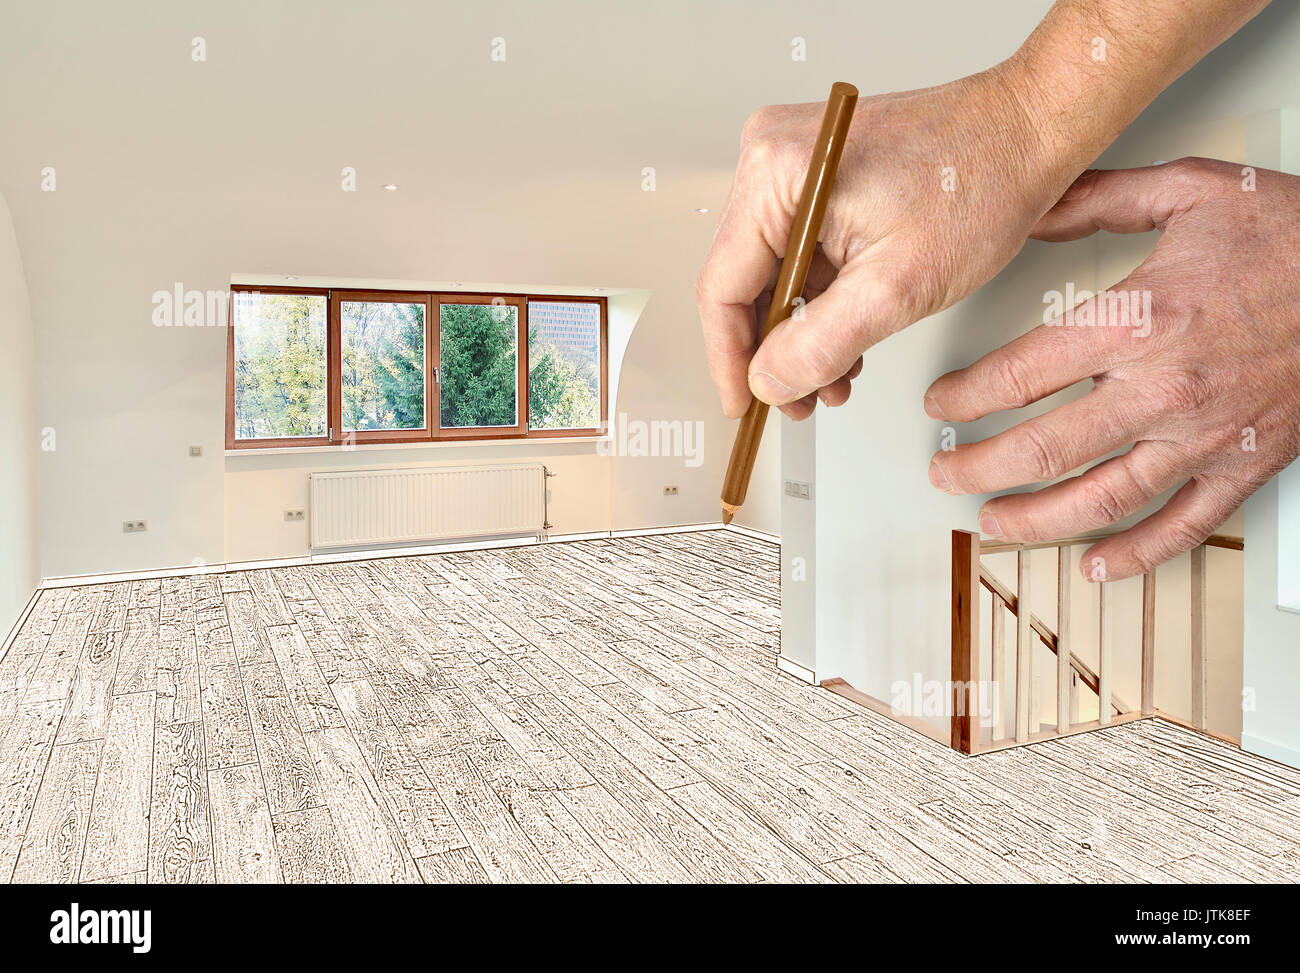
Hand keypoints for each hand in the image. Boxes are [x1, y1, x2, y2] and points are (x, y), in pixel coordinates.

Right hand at [696, 64, 1065, 419]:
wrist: (1029, 134)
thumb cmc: (980, 182)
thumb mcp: (894, 288)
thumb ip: (818, 347)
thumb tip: (769, 382)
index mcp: (775, 174)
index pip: (721, 287)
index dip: (729, 359)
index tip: (742, 405)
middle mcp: (772, 160)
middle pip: (743, 283)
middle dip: (774, 350)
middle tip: (800, 398)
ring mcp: (795, 166)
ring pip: (773, 275)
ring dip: (800, 332)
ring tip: (836, 374)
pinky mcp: (819, 177)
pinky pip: (800, 254)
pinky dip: (820, 301)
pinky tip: (847, 335)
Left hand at [925, 158, 1299, 580]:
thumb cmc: (1298, 235)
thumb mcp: (1192, 190)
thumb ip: (1098, 200)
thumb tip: (1030, 210)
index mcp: (1138, 320)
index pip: (1018, 376)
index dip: (964, 398)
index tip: (943, 405)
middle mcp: (1164, 388)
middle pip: (1042, 449)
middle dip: (977, 468)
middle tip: (945, 472)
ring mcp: (1203, 436)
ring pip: (1098, 499)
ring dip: (1034, 520)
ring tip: (993, 522)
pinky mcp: (1244, 465)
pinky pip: (1182, 526)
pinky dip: (1135, 555)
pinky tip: (1097, 563)